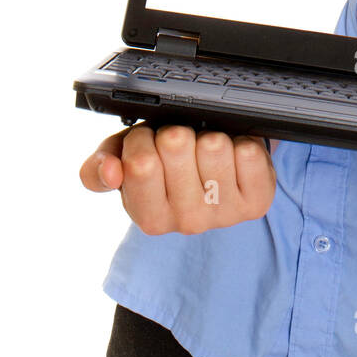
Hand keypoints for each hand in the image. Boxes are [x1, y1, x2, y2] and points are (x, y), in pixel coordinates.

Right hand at [79, 124, 275, 234]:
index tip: (149, 142)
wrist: (215, 172)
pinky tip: (233, 155)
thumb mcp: (125, 164)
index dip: (142, 138)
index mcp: (149, 218)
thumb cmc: (166, 166)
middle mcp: (187, 223)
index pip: (140, 163)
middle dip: (176, 133)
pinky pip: (249, 152)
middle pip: (176, 145)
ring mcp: (225, 214)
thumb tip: (111, 172)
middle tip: (181, 145)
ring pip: (214, 145)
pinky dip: (241, 141)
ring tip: (207, 151)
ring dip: (210, 136)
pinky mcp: (257, 201)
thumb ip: (100, 168)